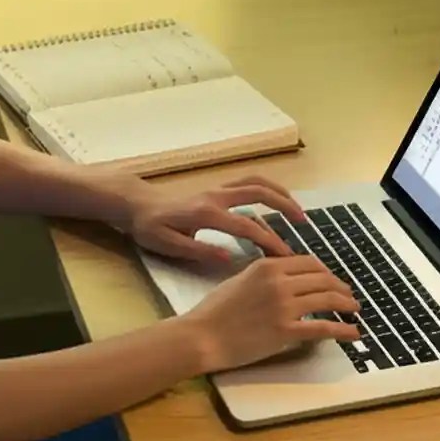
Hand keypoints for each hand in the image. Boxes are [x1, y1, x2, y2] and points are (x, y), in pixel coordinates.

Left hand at [124, 175, 307, 263]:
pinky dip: (268, 188)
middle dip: (284, 206)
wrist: (136, 204)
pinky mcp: (217, 188)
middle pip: (259, 193)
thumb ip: (198, 250)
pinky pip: (248, 182)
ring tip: (297, 210)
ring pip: (256, 182)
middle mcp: (216, 196)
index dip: (269, 240)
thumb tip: (230, 258)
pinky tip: (278, 201)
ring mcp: (218, 188)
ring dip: (280, 193)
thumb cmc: (149, 227)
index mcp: (206, 214)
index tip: (286, 255)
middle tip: (303, 223)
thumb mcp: (167, 245)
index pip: (246, 226)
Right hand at [180, 255, 360, 372]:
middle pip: (323, 278)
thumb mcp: (240, 279)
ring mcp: (284, 306)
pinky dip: (343, 330)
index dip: (325, 271)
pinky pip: (323, 328)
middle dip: (340, 286)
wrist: (202, 335)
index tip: (331, 279)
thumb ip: (265, 275)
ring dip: (346, 303)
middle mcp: (279, 282)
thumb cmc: (214, 310)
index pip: (309, 262)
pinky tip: (353, 332)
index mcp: (267, 265)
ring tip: (354, 308)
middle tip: (348, 294)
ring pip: (328, 299)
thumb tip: (287, 279)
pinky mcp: (286, 331)